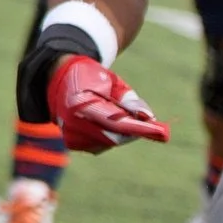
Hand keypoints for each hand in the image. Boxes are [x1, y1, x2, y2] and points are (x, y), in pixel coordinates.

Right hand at [47, 54, 169, 152]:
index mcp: (79, 103)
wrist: (59, 79)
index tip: (163, 133)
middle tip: (150, 123)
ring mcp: (71, 135)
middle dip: (135, 130)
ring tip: (114, 111)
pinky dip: (112, 135)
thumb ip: (130, 100)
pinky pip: (103, 145)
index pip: (116, 122)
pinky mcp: (74, 144)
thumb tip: (149, 118)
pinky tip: (105, 121)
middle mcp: (72, 123)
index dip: (141, 129)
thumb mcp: (112, 81)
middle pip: (116, 136)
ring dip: (123, 131)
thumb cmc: (90, 77)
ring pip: (111, 142)